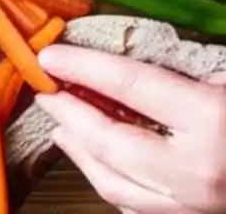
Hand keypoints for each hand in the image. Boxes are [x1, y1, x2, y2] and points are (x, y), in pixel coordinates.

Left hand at [36, 44, 225, 212]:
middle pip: (108, 141)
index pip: (129, 85)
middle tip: (46, 93)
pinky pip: (137, 207)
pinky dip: (109, 181)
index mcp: (213, 120)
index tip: (49, 56)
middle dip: (68, 113)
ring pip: (114, 184)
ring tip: (62, 128)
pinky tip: (97, 163)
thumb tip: (120, 68)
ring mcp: (195, 206)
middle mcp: (198, 170)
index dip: (82, 66)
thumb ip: (180, 75)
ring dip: (80, 152)